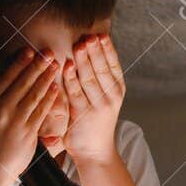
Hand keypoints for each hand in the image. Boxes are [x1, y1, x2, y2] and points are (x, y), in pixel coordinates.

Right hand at [0, 48, 63, 185]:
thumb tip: (3, 88)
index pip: (5, 78)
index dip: (19, 63)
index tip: (28, 52)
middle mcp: (1, 109)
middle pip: (23, 82)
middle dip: (37, 65)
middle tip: (47, 53)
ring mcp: (16, 121)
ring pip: (34, 94)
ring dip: (46, 78)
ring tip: (54, 66)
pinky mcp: (28, 132)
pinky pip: (41, 111)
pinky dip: (49, 98)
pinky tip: (54, 88)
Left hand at [61, 34, 124, 165]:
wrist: (95, 151)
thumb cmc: (96, 121)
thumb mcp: (104, 97)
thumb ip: (100, 78)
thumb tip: (90, 51)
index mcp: (117, 89)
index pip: (114, 65)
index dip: (107, 49)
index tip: (101, 35)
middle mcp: (111, 96)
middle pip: (102, 68)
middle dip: (95, 51)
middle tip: (89, 36)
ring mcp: (98, 106)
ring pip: (90, 78)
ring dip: (84, 60)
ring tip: (80, 44)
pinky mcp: (83, 114)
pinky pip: (76, 92)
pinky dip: (71, 78)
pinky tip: (68, 65)